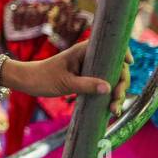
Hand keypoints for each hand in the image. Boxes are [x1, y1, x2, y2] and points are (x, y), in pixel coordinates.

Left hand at [8, 41, 132, 113]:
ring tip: (113, 109)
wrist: (27, 81)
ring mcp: (89, 68)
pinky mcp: (86, 78)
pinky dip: (107, 96)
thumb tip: (109, 88)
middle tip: (117, 100)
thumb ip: (86, 85)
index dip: (124, 53)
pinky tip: (110, 108)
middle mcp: (89, 57)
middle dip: (121, 83)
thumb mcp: (65, 83)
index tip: (130, 63)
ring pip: (111, 78)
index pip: (111, 47)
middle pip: (115, 67)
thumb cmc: (43, 78)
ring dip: (116, 92)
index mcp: (84, 51)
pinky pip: (102, 84)